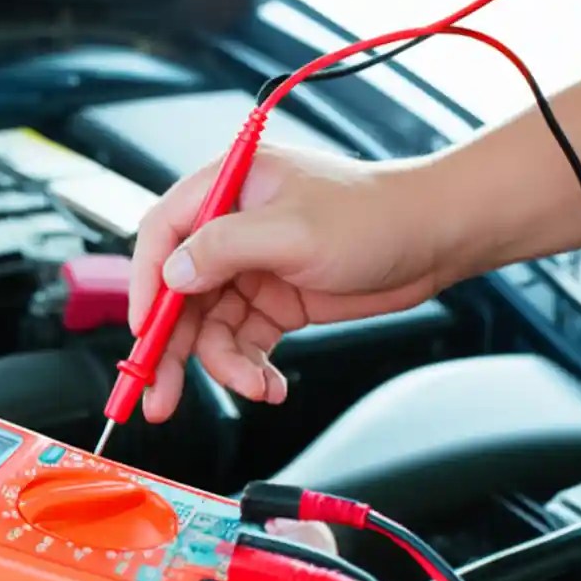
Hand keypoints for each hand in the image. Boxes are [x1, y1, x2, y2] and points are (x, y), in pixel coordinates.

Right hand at [129, 144, 457, 421]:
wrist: (437, 238)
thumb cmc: (376, 214)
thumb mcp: (293, 231)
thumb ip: (224, 249)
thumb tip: (172, 274)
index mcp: (226, 188)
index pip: (162, 234)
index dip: (144, 282)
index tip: (143, 329)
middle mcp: (231, 227)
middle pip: (177, 291)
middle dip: (170, 345)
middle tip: (158, 392)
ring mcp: (250, 266)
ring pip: (208, 325)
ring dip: (223, 364)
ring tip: (253, 386)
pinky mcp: (272, 299)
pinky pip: (242, 340)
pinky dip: (249, 366)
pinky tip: (268, 384)